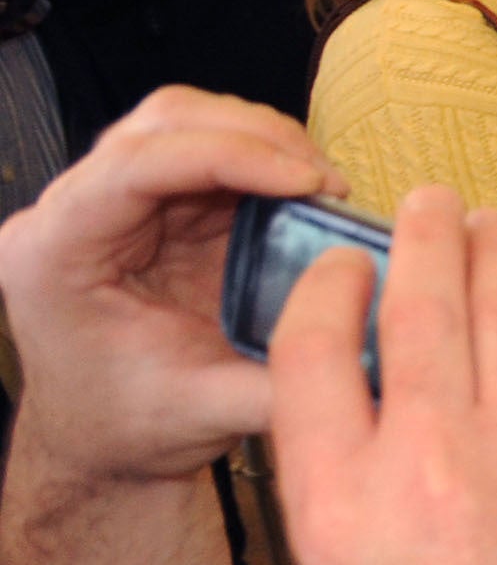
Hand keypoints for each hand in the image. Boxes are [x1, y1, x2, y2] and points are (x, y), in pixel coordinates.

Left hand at [0, 87, 342, 488]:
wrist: (104, 444)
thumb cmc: (131, 429)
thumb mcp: (208, 412)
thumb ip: (284, 380)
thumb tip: (372, 346)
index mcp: (55, 256)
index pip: (135, 165)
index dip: (230, 155)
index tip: (306, 180)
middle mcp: (70, 214)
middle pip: (162, 122)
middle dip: (255, 136)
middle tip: (322, 180)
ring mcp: (109, 202)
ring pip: (184, 120)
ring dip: (262, 139)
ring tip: (317, 185)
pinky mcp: (151, 203)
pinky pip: (206, 148)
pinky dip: (262, 158)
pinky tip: (298, 192)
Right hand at [270, 187, 496, 564]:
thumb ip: (353, 467)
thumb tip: (381, 378)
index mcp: (339, 500)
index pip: (312, 347)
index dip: (328, 287)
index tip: (345, 264)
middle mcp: (428, 463)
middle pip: (422, 305)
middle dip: (426, 234)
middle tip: (430, 200)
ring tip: (489, 221)